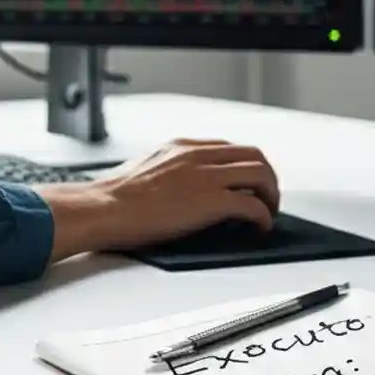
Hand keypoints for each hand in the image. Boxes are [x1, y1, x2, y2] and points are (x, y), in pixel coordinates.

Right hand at [35, 139, 278, 262]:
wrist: (104, 208)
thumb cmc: (114, 197)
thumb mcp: (144, 168)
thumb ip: (168, 169)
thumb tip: (179, 186)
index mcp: (181, 147)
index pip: (228, 147)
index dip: (245, 165)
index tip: (248, 180)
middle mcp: (197, 155)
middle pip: (253, 154)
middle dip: (266, 176)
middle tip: (267, 196)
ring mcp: (206, 176)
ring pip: (260, 173)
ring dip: (271, 194)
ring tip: (268, 212)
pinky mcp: (210, 201)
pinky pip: (252, 205)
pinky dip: (263, 216)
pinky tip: (260, 227)